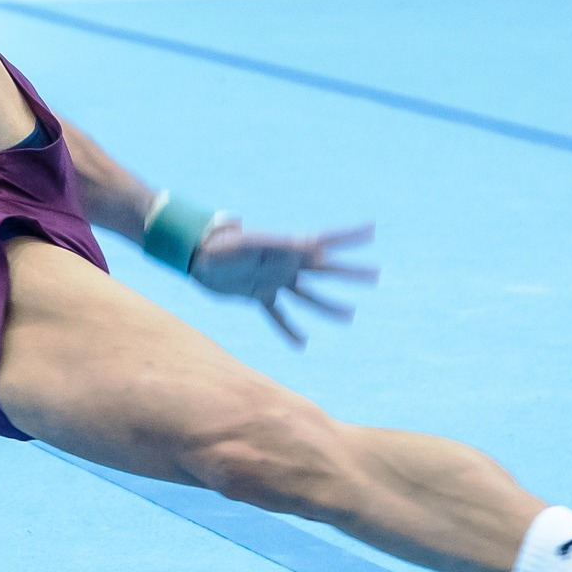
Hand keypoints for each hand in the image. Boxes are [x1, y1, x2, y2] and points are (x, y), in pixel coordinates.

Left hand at [188, 223, 377, 346]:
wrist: (195, 256)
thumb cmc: (221, 245)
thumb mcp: (252, 243)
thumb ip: (279, 245)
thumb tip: (309, 245)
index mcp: (288, 248)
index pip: (326, 241)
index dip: (350, 235)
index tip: (373, 228)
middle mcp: (285, 264)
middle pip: (325, 270)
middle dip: (351, 273)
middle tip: (377, 275)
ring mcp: (273, 281)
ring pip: (308, 297)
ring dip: (328, 306)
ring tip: (349, 316)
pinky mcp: (257, 294)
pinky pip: (277, 315)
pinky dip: (288, 328)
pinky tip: (301, 343)